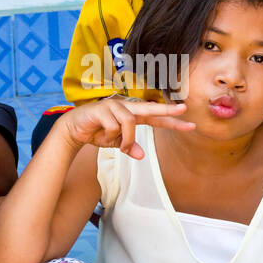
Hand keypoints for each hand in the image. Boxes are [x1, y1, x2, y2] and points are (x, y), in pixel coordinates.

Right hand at [56, 96, 193, 157]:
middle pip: (150, 108)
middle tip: (183, 110)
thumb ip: (129, 147)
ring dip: (124, 138)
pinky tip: (100, 135)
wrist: (73, 129)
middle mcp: (126, 107)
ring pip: (129, 123)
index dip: (172, 121)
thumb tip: (141, 156)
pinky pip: (114, 127)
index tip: (189, 124)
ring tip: (112, 143)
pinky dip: (109, 136)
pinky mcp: (103, 108)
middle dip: (166, 111)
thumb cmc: (96, 133)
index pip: (155, 118)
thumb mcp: (115, 143)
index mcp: (132, 115)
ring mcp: (114, 106)